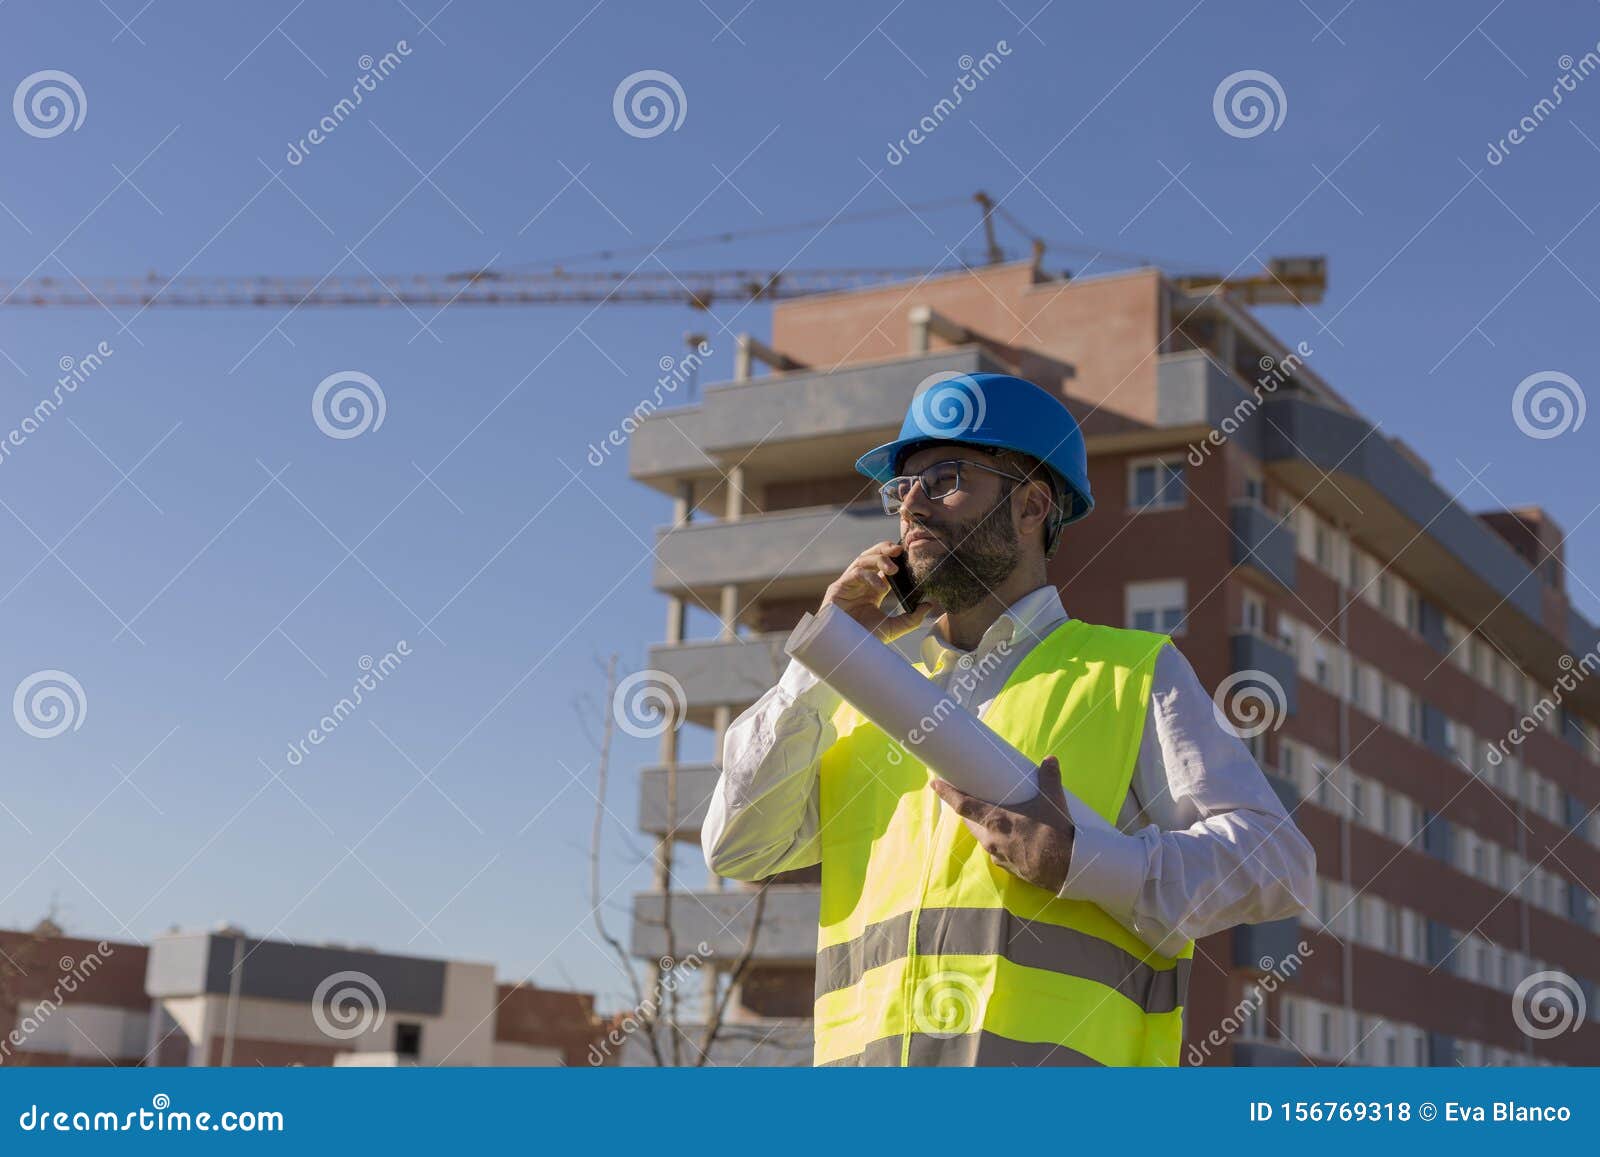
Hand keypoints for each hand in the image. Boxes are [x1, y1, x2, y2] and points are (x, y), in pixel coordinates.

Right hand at [820, 540, 939, 642]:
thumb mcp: (893, 628)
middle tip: (899, 549)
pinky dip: (869, 577)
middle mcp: (859, 584)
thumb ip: (911, 618)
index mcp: (872, 589)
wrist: (846, 651)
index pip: (883, 567)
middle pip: (871, 556)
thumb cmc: (865, 640)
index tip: (909, 554)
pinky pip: (855, 574)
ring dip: (878, 560)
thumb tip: (929, 605)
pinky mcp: (837, 588)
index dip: (894, 558)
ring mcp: (848, 584)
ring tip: (894, 569)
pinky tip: (881, 588)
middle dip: (884, 549)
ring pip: (862, 560)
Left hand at [930, 757, 1075, 893]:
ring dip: (982, 826)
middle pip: (970, 821)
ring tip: (992, 816)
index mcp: (995, 819)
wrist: (1066, 869)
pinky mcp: (1007, 867)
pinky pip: (996, 851)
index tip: (934, 783)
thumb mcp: (1053, 801)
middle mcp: (991, 838)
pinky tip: (1010, 838)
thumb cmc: (1054, 834)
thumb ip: (1049, 778)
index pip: (962, 805)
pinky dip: (998, 841)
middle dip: (965, 809)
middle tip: (967, 797)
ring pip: (982, 837)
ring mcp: (997, 855)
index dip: (946, 793)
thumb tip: (1050, 759)